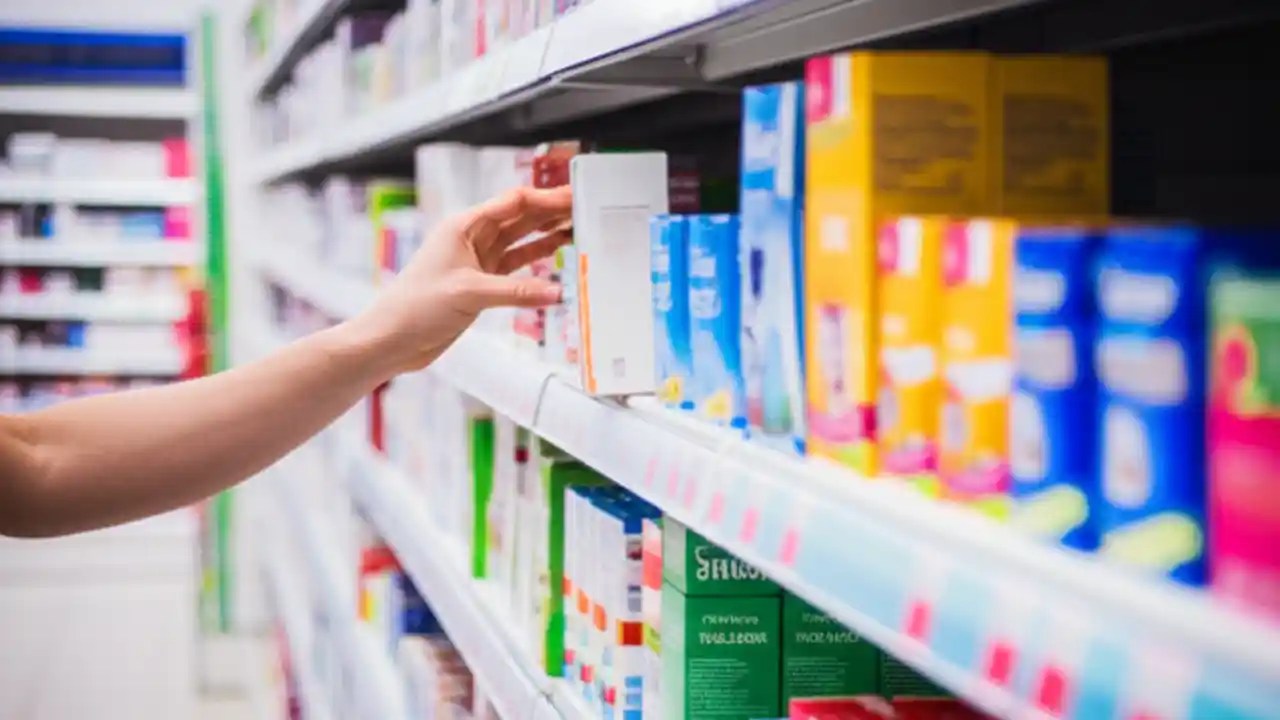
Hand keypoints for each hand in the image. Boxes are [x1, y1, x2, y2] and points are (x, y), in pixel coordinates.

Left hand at [357, 185, 572, 374]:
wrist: (393, 339)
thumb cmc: (416, 306)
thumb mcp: (469, 293)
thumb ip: (517, 292)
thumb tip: (556, 292)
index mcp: (464, 226)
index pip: (513, 203)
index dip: (544, 198)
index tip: (572, 196)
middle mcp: (472, 239)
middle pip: (520, 218)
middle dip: (551, 213)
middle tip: (585, 209)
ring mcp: (478, 262)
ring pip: (520, 242)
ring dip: (547, 236)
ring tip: (578, 230)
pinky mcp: (481, 285)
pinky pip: (516, 270)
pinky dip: (536, 266)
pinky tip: (556, 261)